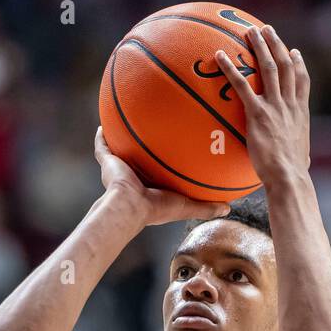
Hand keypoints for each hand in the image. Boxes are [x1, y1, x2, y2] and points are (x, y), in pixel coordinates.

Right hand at [93, 127, 228, 226]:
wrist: (130, 206)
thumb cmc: (157, 208)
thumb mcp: (187, 206)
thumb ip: (207, 207)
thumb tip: (229, 208)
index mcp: (151, 187)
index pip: (160, 173)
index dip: (165, 164)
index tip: (175, 152)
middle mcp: (135, 177)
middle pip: (140, 158)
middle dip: (145, 147)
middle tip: (154, 131)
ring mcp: (120, 169)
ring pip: (121, 149)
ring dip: (123, 138)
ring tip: (128, 121)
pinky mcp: (108, 162)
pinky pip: (102, 146)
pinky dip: (102, 136)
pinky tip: (104, 124)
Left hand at [214, 24, 310, 186]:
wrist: (289, 176)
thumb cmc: (292, 174)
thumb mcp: (300, 158)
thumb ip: (296, 152)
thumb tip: (298, 164)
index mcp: (300, 113)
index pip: (302, 81)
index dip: (298, 64)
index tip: (294, 52)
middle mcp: (290, 104)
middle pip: (285, 65)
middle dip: (276, 44)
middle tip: (267, 30)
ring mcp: (275, 106)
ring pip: (268, 67)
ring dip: (259, 46)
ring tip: (250, 31)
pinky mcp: (258, 114)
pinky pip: (242, 85)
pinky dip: (230, 68)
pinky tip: (220, 56)